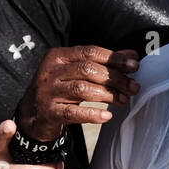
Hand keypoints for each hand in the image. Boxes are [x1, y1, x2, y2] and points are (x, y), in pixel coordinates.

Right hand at [16, 46, 140, 141]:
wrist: (33, 112)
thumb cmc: (61, 88)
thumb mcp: (77, 71)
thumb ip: (103, 62)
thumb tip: (132, 56)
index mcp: (59, 56)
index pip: (90, 52)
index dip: (114, 58)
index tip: (134, 65)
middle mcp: (51, 71)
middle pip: (88, 70)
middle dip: (115, 78)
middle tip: (133, 87)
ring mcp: (48, 92)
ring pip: (81, 89)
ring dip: (107, 94)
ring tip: (124, 100)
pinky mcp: (49, 112)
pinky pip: (73, 113)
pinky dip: (92, 114)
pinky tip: (107, 116)